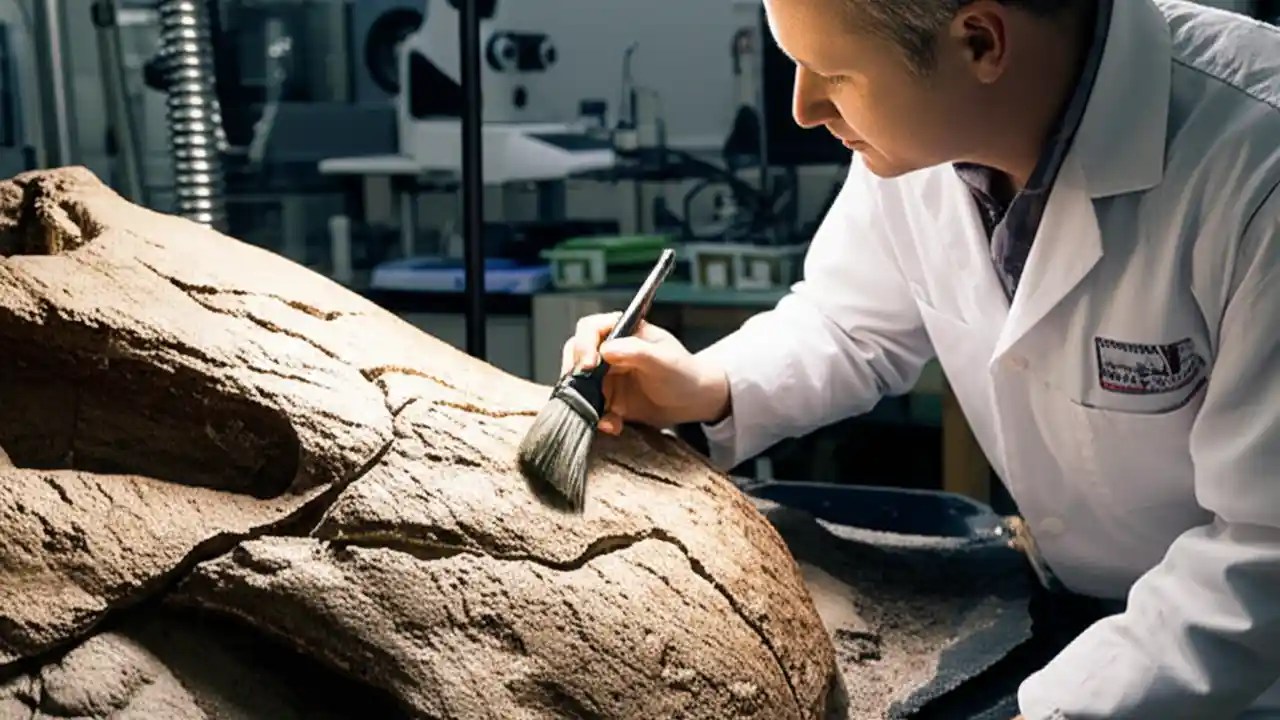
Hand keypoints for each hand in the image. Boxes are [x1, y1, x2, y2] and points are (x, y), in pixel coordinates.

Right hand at [561, 312, 729, 434]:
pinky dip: (599, 418)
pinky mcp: (606, 399)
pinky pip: (591, 408)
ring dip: (585, 401)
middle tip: (582, 393)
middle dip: (574, 375)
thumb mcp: (664, 360)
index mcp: (622, 332)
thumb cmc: (683, 372)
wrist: (693, 401)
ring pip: (578, 384)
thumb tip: (606, 349)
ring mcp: (605, 376)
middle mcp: (608, 352)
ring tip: (604, 416)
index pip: (590, 329)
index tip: (588, 365)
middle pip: (574, 355)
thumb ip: (637, 351)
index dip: (584, 345)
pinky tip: (614, 426)